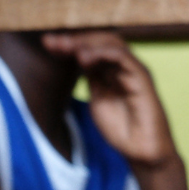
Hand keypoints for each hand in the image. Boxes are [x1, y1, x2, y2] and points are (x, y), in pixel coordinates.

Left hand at [43, 31, 177, 167]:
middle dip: (73, 40)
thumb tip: (76, 60)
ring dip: (85, 43)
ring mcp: (133, 70)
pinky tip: (84, 57)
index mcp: (111, 71)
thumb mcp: (98, 99)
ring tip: (66, 47)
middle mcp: (123, 66)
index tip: (47, 44)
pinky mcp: (142, 78)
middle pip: (99, 41)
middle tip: (51, 42)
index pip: (91, 48)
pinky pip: (123, 58)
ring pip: (111, 44)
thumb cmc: (122, 128)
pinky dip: (103, 53)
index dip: (69, 44)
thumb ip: (91, 79)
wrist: (141, 149)